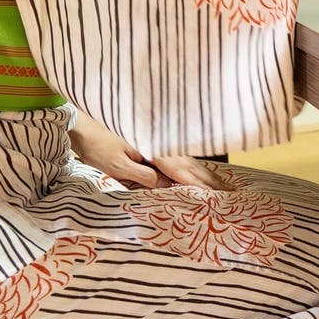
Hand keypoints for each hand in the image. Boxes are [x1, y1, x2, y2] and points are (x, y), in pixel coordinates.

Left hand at [69, 112, 221, 189]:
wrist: (84, 121)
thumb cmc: (98, 144)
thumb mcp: (116, 165)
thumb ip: (143, 176)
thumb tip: (166, 185)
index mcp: (157, 152)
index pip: (185, 174)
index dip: (204, 187)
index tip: (223, 197)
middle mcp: (164, 146)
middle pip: (194, 167)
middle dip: (214, 182)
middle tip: (234, 193)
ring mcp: (162, 143)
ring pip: (190, 162)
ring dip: (207, 175)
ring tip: (224, 185)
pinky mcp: (156, 143)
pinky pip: (182, 158)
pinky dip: (195, 167)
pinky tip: (200, 171)